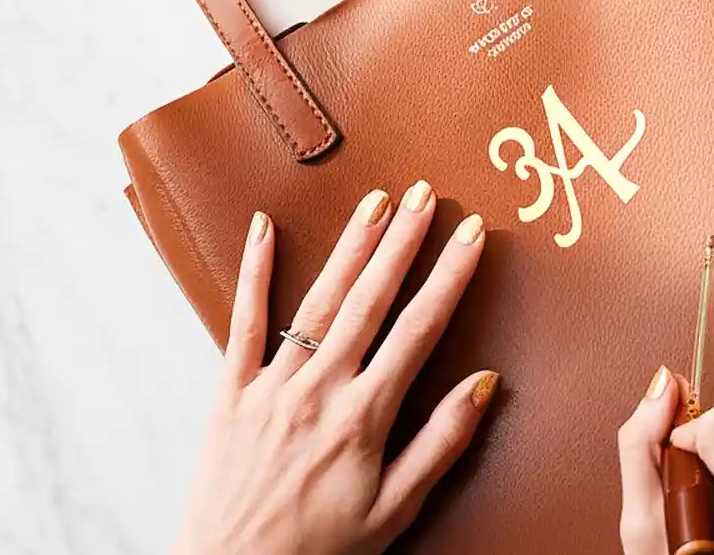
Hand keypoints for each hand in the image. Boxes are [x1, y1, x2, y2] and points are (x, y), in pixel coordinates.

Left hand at [176, 184, 498, 554]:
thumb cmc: (320, 548)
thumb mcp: (396, 509)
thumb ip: (442, 443)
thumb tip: (483, 383)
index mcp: (365, 417)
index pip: (419, 330)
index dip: (450, 276)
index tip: (471, 234)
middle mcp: (320, 389)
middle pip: (370, 300)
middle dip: (402, 241)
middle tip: (423, 194)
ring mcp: (272, 385)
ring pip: (317, 301)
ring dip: (349, 247)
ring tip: (374, 200)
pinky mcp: (230, 392)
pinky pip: (243, 323)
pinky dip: (254, 273)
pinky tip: (265, 228)